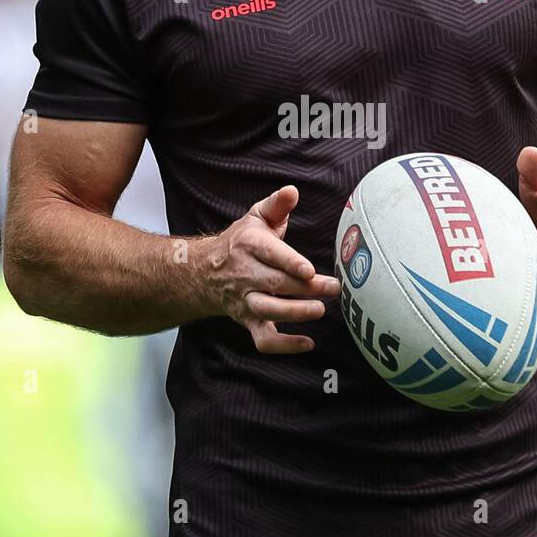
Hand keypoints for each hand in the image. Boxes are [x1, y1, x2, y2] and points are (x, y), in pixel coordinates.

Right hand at [202, 185, 340, 353]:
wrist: (204, 272)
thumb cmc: (241, 242)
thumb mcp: (256, 217)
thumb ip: (277, 205)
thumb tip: (292, 191)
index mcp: (249, 245)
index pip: (269, 254)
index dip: (289, 262)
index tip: (309, 269)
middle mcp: (245, 274)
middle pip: (275, 283)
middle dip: (305, 288)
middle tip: (333, 288)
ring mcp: (246, 300)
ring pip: (268, 310)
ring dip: (295, 313)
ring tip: (319, 310)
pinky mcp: (248, 321)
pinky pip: (264, 339)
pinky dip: (284, 345)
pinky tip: (308, 343)